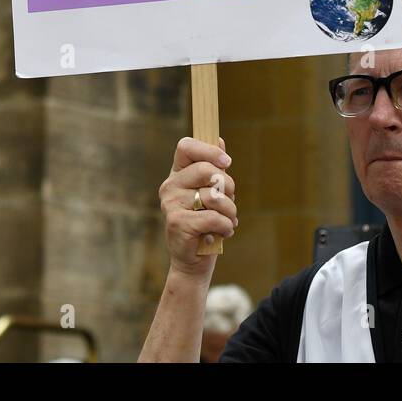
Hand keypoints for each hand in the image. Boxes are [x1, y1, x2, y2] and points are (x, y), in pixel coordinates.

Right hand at [159, 136, 236, 275]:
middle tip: (231, 200)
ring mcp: (171, 204)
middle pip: (206, 170)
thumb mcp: (211, 193)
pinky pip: (213, 217)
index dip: (209, 150)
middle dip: (228, 186)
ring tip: (229, 219)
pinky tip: (225, 232)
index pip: (185, 147)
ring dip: (231, 210)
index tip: (227, 162)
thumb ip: (214, 168)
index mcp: (177, 174)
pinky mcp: (177, 223)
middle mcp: (170, 186)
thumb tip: (219, 139)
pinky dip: (227, 225)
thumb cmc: (205, 225)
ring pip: (214, 196)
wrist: (193, 261)